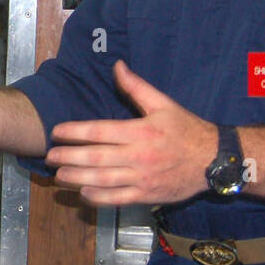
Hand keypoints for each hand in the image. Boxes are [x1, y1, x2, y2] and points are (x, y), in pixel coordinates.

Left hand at [44, 60, 215, 205]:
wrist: (214, 160)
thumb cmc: (187, 130)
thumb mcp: (164, 104)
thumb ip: (136, 87)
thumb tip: (117, 66)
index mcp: (140, 132)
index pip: (99, 131)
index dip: (74, 132)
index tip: (57, 131)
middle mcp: (139, 156)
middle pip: (95, 157)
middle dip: (68, 156)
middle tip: (49, 156)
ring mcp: (142, 178)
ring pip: (102, 180)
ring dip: (77, 178)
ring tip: (59, 175)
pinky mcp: (147, 195)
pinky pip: (117, 198)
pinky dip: (98, 198)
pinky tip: (83, 193)